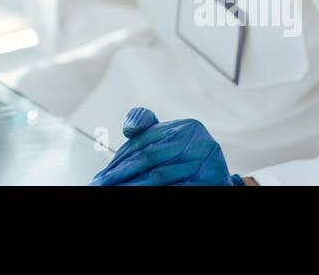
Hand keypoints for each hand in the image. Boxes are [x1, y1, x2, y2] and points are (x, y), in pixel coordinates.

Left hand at [91, 108, 244, 185]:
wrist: (218, 178)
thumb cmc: (187, 157)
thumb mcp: (169, 137)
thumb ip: (147, 126)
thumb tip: (128, 130)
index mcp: (186, 127)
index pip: (143, 142)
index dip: (120, 159)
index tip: (101, 175)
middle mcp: (198, 140)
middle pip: (149, 157)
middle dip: (121, 174)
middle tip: (100, 184)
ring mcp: (206, 161)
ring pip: (159, 175)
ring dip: (133, 185)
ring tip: (114, 191)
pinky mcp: (210, 180)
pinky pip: (178, 187)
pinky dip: (154, 191)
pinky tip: (138, 193)